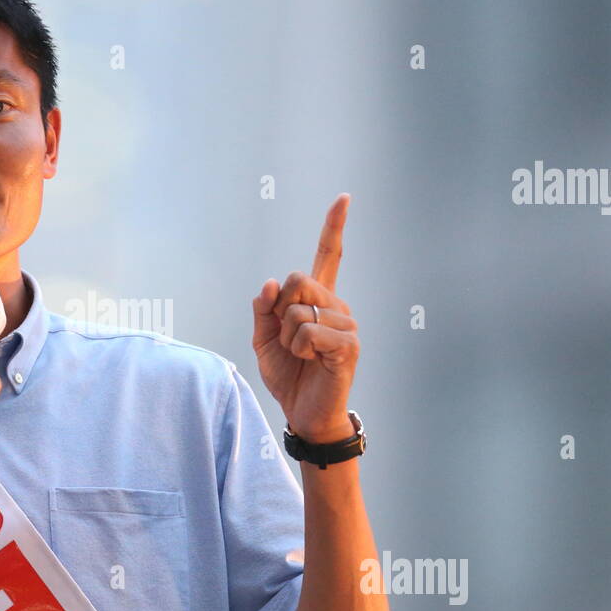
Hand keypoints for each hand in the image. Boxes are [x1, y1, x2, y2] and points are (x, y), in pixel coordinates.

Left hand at [251, 193, 359, 442]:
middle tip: (287, 337)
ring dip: (288, 337)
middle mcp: (336, 304)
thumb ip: (263, 309)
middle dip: (279, 309)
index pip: (328, 255)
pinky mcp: (348, 344)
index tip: (344, 198)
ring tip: (302, 356)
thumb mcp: (263, 339)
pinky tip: (311, 362)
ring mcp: (346, 323)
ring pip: (298, 311)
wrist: (302, 411)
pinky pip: (309, 331)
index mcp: (317, 299)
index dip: (334, 226)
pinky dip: (299, 348)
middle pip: (298, 279)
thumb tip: (270, 284)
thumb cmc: (287, 374)